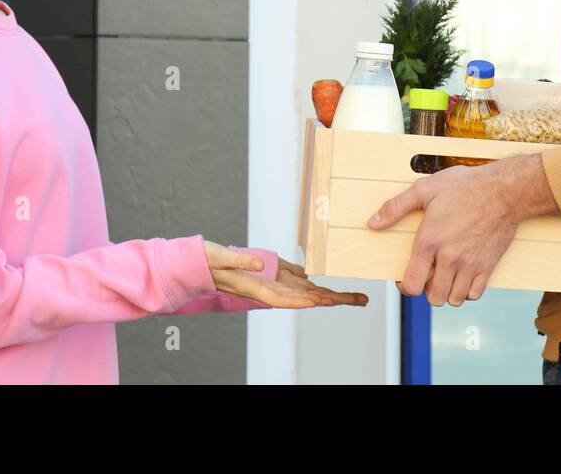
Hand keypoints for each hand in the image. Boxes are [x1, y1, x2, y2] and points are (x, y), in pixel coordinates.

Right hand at [202, 242, 368, 308]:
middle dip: (333, 299)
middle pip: (305, 297)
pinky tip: (330, 285)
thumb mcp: (220, 258)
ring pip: (307, 290)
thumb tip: (260, 262)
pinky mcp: (273, 273)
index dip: (302, 301)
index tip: (322, 303)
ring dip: (331, 294)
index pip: (282, 298)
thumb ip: (240, 260)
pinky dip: (315, 283)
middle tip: (361, 300)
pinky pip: (298, 280)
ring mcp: (273, 282)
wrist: (199, 265)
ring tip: (355, 296)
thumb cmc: (207, 262)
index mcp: (255, 288)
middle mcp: (269, 289)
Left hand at [367, 156, 538, 305]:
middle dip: (427, 291)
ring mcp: (471, 264)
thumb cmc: (465, 186)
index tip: (406, 280)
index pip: (412, 285)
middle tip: (428, 277)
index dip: (405, 287)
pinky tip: (463, 276)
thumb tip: (373, 222)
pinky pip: (475, 294)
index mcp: (430, 241)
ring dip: (447, 292)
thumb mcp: (425, 189)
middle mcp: (450, 257)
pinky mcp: (488, 265)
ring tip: (445, 278)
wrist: (504, 190)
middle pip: (434, 297)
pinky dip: (467, 291)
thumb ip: (396, 207)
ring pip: (455, 299)